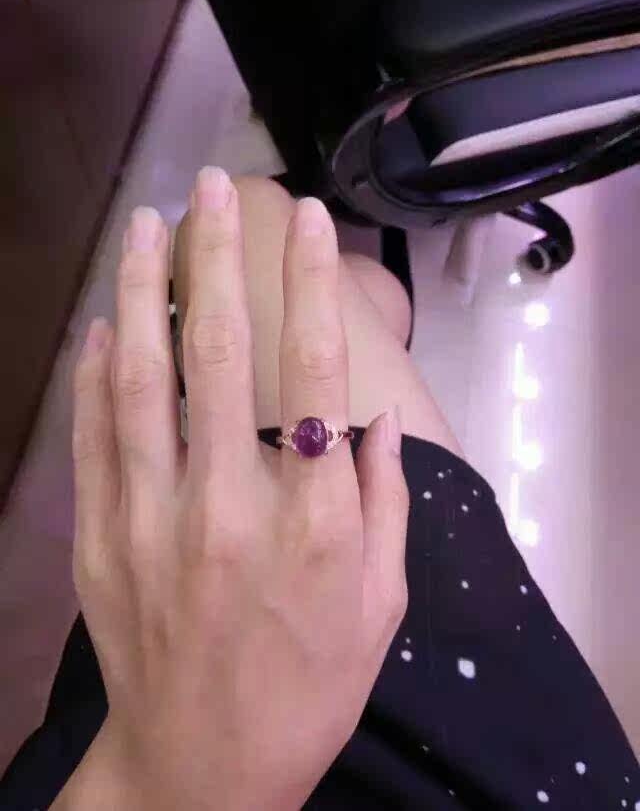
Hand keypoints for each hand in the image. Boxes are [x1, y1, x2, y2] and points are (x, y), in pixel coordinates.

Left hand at [63, 169, 408, 809]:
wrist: (202, 767)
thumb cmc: (308, 683)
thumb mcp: (380, 604)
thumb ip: (382, 502)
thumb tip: (371, 417)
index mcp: (311, 523)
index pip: (315, 372)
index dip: (309, 284)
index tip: (308, 220)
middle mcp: (227, 508)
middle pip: (215, 353)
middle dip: (216, 255)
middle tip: (217, 185)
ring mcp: (150, 522)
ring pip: (138, 379)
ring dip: (142, 289)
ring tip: (149, 223)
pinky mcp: (98, 542)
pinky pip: (93, 437)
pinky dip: (98, 371)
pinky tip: (107, 321)